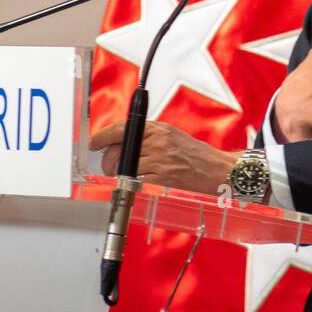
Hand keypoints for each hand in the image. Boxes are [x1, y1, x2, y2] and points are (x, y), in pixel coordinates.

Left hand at [88, 120, 236, 195]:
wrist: (217, 169)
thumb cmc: (195, 155)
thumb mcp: (171, 136)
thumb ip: (148, 137)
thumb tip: (121, 143)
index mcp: (158, 128)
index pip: (122, 128)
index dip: (103, 136)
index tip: (94, 143)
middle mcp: (158, 141)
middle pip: (119, 149)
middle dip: (109, 160)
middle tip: (109, 166)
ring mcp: (160, 159)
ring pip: (125, 167)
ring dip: (120, 174)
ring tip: (125, 176)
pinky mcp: (163, 177)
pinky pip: (137, 180)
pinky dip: (133, 183)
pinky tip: (138, 182)